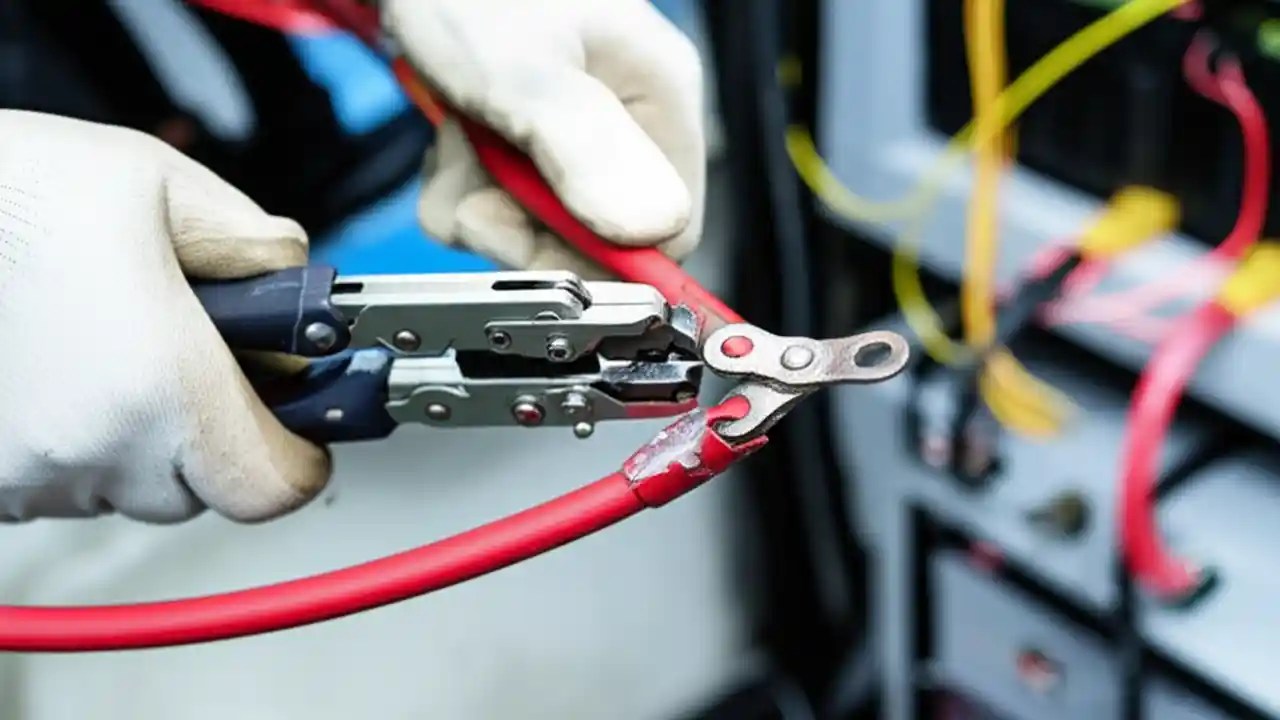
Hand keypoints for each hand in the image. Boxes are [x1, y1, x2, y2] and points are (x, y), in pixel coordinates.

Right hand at [0, 111, 329, 522]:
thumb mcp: (161, 182)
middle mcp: (91, 446)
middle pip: (198, 489)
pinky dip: (74, 445)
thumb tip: (300, 294)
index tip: (295, 430)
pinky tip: (58, 373)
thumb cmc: (18, 187)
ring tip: (108, 355)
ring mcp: (24, 474)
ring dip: (136, 442)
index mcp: (158, 383)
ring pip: (124, 490)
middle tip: (187, 364)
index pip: (269, 486)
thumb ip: (256, 247)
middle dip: (211, 435)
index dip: (295, 457)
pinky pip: (57, 487)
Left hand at [384, 0, 705, 277]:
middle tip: (480, 194)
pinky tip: (453, 144)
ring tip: (460, 148)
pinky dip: (463, 187)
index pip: (666, 230)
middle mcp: (625, 118)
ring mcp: (573, 129)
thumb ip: (586, 149)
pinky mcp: (525, 134)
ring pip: (537, 223)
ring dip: (481, 206)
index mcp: (658, 94)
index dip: (602, 258)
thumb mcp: (524, 70)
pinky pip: (501, 199)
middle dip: (523, 228)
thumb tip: (652, 229)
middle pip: (595, 235)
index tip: (539, 246)